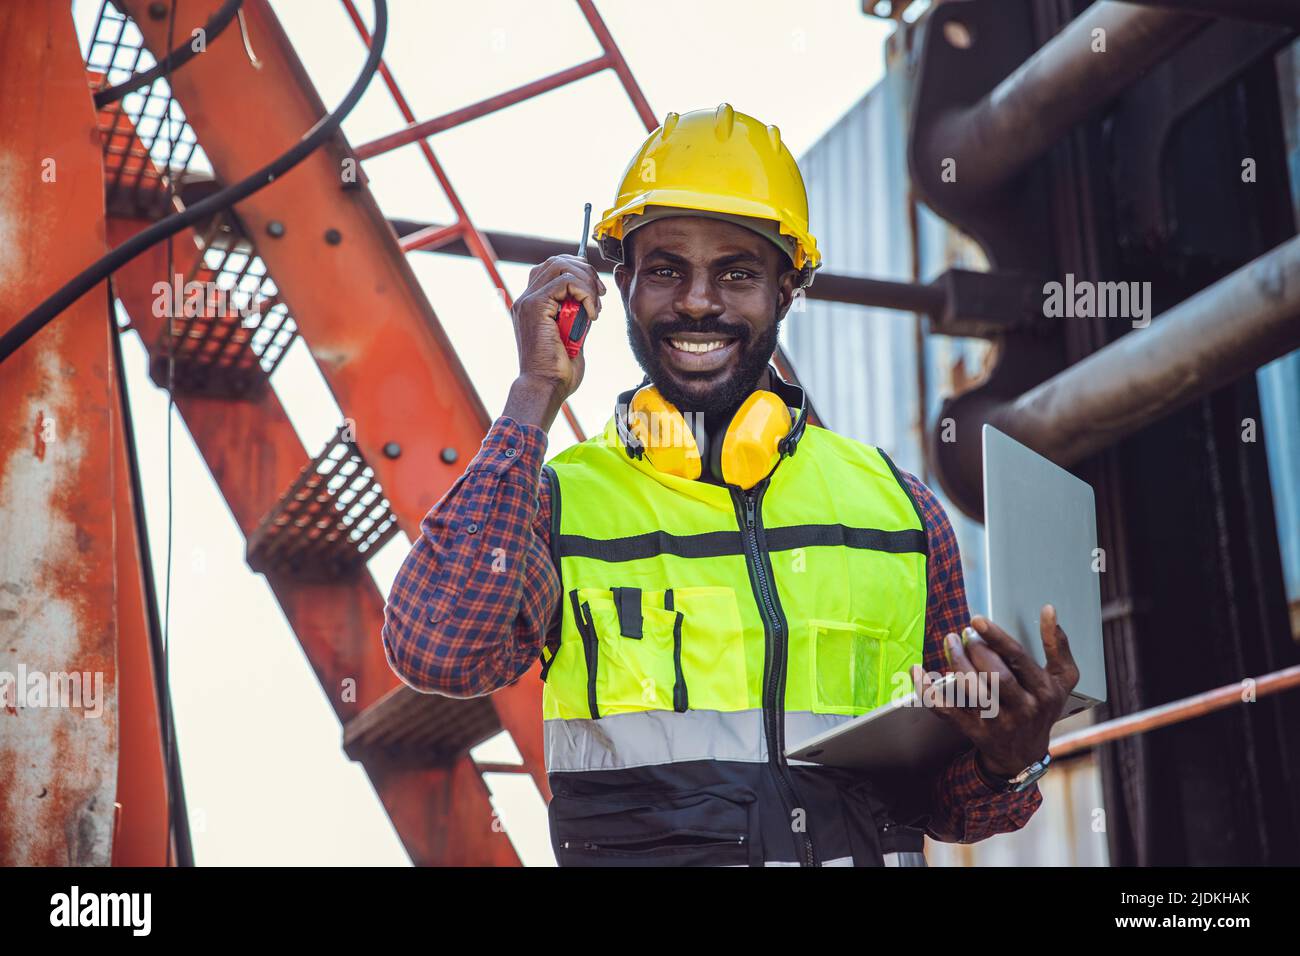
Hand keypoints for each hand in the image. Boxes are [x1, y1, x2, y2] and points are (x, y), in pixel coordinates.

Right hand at [504, 254, 604, 430]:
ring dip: (586, 282)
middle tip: (600, 295)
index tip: (597, 293)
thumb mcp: (573, 336)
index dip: (578, 272)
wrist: (545, 387)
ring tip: (595, 307)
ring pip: (561, 266)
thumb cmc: (558, 371)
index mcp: (533, 305)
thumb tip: (591, 299)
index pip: (553, 269)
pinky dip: (585, 293)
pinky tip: (591, 314)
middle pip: (557, 261)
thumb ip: (577, 315)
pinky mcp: (535, 306)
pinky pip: (565, 281)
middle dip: (586, 273)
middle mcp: (527, 299)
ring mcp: (528, 301)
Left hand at [911, 604, 1079, 778]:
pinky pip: (948, 711)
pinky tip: (919, 672)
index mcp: (1043, 691)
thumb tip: (1049, 610)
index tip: (978, 620)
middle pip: (996, 675)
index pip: (1019, 660)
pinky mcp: (975, 732)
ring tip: (951, 643)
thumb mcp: (1062, 680)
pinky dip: (930, 692)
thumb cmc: (1042, 709)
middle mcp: (1023, 708)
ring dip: (957, 663)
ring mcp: (998, 723)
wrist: (1025, 756)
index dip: (997, 638)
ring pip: (974, 691)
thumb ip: (1058, 645)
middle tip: (964, 634)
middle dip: (976, 650)